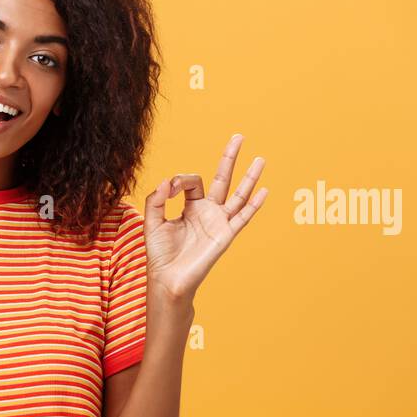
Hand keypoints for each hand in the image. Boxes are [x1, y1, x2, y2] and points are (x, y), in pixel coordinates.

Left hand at [143, 134, 267, 300]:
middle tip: (239, 137)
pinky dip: (254, 205)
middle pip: (222, 178)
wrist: (168, 279)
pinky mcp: (225, 235)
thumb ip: (157, 199)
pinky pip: (242, 217)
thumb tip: (168, 181)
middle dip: (230, 157)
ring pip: (238, 194)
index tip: (170, 189)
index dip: (181, 180)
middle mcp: (208, 212)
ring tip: (260, 158)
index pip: (193, 182)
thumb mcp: (152, 221)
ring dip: (249, 177)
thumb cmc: (160, 254)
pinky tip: (264, 191)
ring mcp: (219, 222)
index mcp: (191, 207)